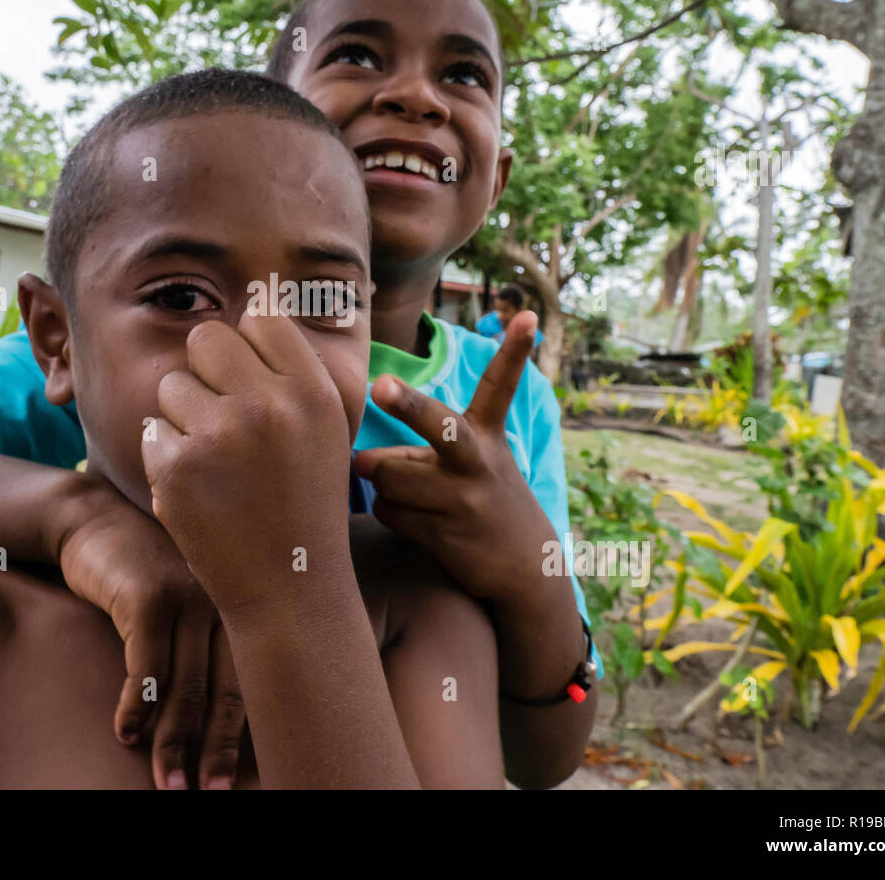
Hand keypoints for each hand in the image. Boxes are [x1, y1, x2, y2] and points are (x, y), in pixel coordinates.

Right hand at [58, 481, 244, 789]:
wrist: (92, 518)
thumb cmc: (143, 569)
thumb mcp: (187, 599)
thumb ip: (206, 644)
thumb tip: (214, 721)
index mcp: (244, 601)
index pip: (255, 681)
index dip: (242, 738)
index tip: (232, 781)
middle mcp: (226, 597)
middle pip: (227, 691)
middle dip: (214, 751)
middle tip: (205, 794)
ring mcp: (189, 594)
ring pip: (186, 687)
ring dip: (173, 744)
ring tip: (167, 785)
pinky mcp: (148, 595)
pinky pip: (146, 666)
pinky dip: (137, 707)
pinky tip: (125, 736)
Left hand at [140, 312, 354, 619]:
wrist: (290, 584)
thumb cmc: (306, 499)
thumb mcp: (326, 428)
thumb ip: (293, 370)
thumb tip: (253, 305)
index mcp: (312, 390)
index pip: (261, 315)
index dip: (249, 344)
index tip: (251, 377)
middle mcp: (268, 405)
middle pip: (205, 337)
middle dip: (205, 371)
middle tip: (221, 413)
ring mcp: (219, 436)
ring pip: (171, 385)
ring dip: (183, 418)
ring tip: (216, 461)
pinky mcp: (177, 468)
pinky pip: (152, 431)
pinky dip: (167, 459)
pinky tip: (200, 489)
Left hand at [352, 311, 555, 604]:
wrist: (525, 568)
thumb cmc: (479, 500)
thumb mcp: (465, 465)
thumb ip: (415, 450)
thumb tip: (359, 460)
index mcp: (485, 435)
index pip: (500, 386)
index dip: (514, 350)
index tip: (526, 316)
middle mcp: (478, 462)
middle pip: (439, 426)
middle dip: (408, 404)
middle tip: (380, 385)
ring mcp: (465, 499)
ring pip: (390, 475)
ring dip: (381, 482)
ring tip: (403, 491)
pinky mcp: (449, 534)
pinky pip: (390, 511)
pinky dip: (390, 512)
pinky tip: (411, 519)